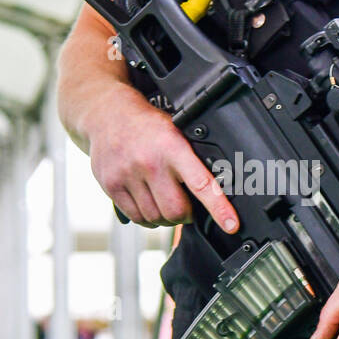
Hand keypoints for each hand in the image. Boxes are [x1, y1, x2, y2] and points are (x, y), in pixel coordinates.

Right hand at [86, 92, 239, 231]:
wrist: (107, 113)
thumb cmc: (147, 125)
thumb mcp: (176, 131)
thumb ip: (192, 159)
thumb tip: (217, 188)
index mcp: (172, 147)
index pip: (201, 183)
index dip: (218, 208)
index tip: (231, 224)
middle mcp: (150, 162)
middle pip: (176, 211)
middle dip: (186, 215)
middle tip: (187, 207)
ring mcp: (128, 175)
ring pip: (156, 218)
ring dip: (165, 218)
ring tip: (164, 201)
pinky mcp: (112, 186)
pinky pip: (137, 217)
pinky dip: (147, 218)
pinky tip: (149, 205)